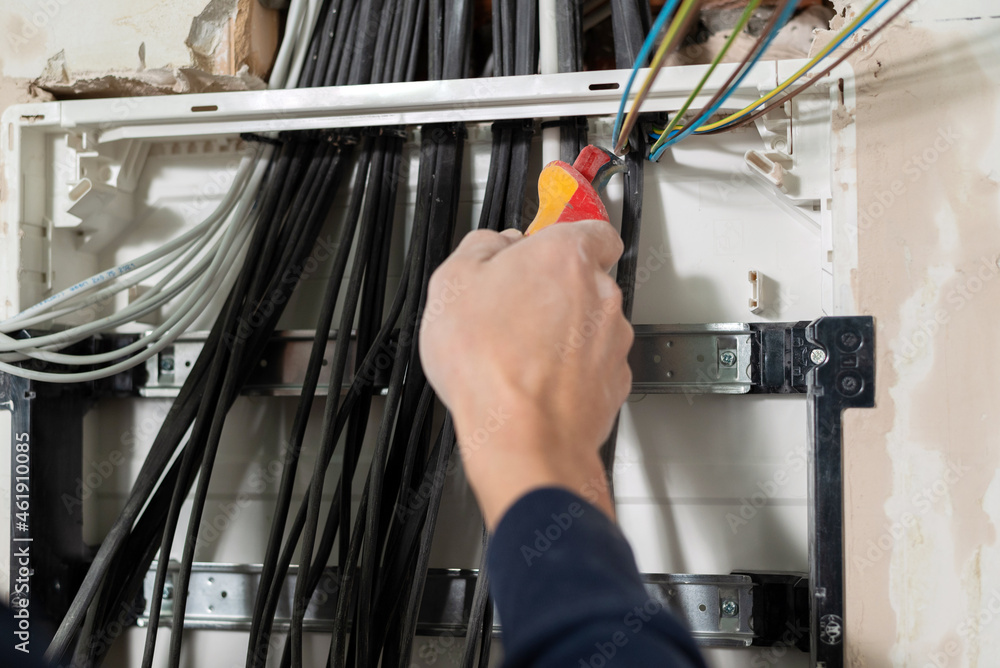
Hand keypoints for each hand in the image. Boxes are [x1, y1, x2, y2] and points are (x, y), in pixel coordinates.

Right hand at [419, 220, 632, 527]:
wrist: (522, 437)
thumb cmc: (490, 364)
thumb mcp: (453, 282)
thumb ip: (479, 247)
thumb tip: (492, 244)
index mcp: (566, 256)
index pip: (593, 227)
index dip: (566, 237)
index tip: (545, 245)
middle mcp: (601, 294)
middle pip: (588, 278)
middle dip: (556, 289)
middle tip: (515, 306)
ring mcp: (613, 341)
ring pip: (591, 324)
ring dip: (564, 332)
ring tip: (518, 353)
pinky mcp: (614, 383)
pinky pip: (593, 365)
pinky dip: (571, 371)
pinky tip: (535, 382)